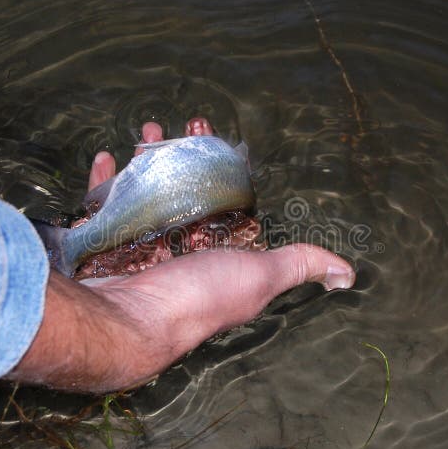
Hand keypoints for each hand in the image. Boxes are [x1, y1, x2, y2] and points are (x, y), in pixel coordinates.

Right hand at [6, 119, 354, 392]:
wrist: (127, 323)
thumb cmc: (196, 296)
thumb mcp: (259, 276)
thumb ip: (298, 266)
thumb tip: (348, 274)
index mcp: (210, 256)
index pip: (220, 202)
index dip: (220, 167)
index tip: (211, 134)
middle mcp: (174, 254)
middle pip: (180, 194)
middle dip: (181, 156)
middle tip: (179, 125)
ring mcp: (134, 250)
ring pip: (142, 195)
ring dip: (145, 161)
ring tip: (146, 131)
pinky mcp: (99, 248)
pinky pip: (102, 209)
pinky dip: (104, 183)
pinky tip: (107, 158)